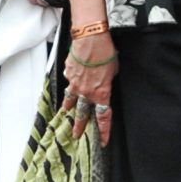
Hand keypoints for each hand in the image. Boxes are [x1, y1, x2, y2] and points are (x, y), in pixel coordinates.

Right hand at [63, 27, 115, 143]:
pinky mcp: (68, 74)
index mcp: (101, 93)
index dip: (103, 130)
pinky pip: (69, 83)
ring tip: (66, 115)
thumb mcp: (114, 71)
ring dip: (69, 109)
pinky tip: (71, 82)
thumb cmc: (106, 53)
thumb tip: (103, 83)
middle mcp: (86, 92)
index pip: (103, 117)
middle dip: (79, 126)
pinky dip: (70, 84)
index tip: (102, 141)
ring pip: (71, 101)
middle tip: (76, 136)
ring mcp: (74, 84)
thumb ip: (107, 82)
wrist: (90, 40)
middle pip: (82, 114)